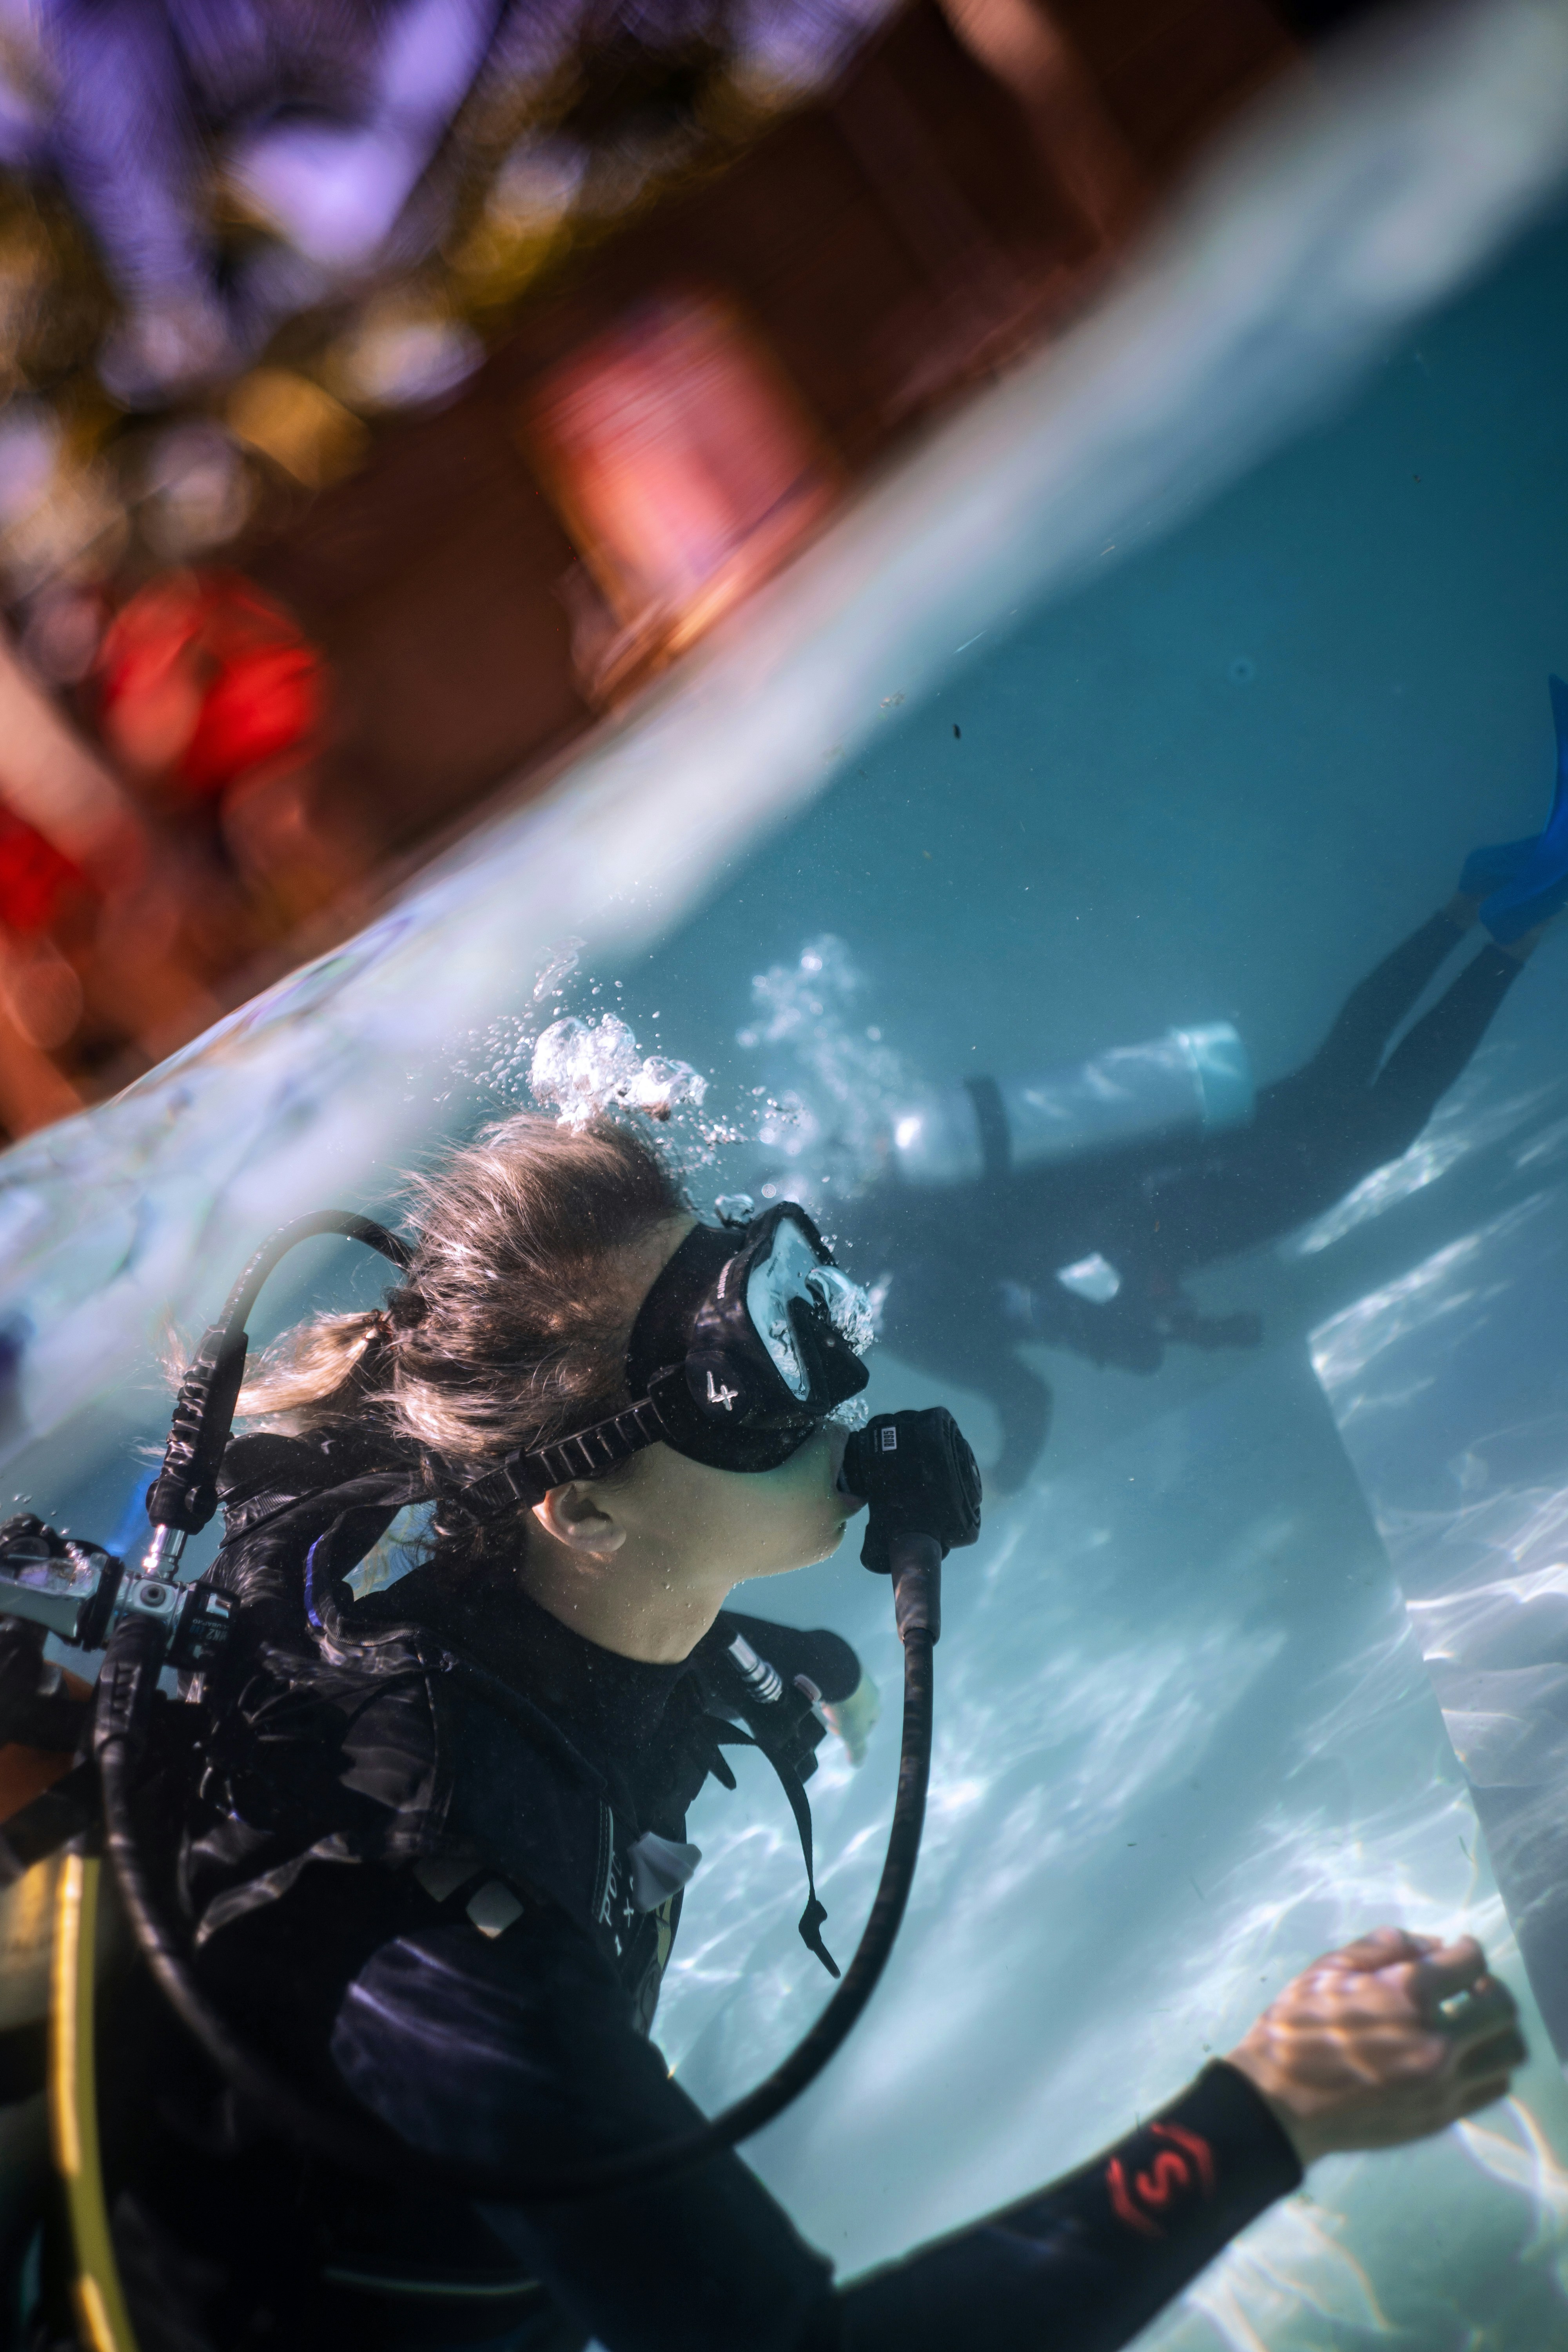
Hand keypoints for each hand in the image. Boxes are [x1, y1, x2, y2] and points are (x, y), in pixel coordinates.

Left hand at [822, 1669, 879, 1766]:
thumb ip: (857, 1750)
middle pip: (858, 1707)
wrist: (836, 1673)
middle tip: (832, 1722)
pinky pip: (834, 1681)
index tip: (844, 1736)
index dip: (859, 1732)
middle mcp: (867, 1687)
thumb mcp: (853, 1734)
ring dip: (837, 1702)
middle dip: (846, 1717)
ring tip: (824, 1707)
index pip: (871, 1721)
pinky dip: (828, 1689)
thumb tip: (857, 1765)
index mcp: (875, 1703)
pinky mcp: (839, 1664)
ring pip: (846, 1694)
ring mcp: (854, 1673)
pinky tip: (819, 1692)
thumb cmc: (849, 1708)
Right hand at [1227, 1926, 1525, 2165]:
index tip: (1459, 1948)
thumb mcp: (1328, 1970)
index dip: (1467, 1948)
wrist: (1281, 2104)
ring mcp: (1443, 2083)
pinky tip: (1461, 2054)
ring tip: (1470, 2021)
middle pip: (1502, 2007)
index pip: (1469, 1962)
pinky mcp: (1442, 2115)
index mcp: (1407, 1995)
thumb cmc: (1296, 2028)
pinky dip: (1488, 2063)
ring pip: (1508, 2051)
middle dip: (1489, 1986)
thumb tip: (1430, 1944)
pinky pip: (1492, 2086)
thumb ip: (1381, 1947)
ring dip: (1496, 2028)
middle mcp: (1436, 2039)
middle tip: (1468, 1984)